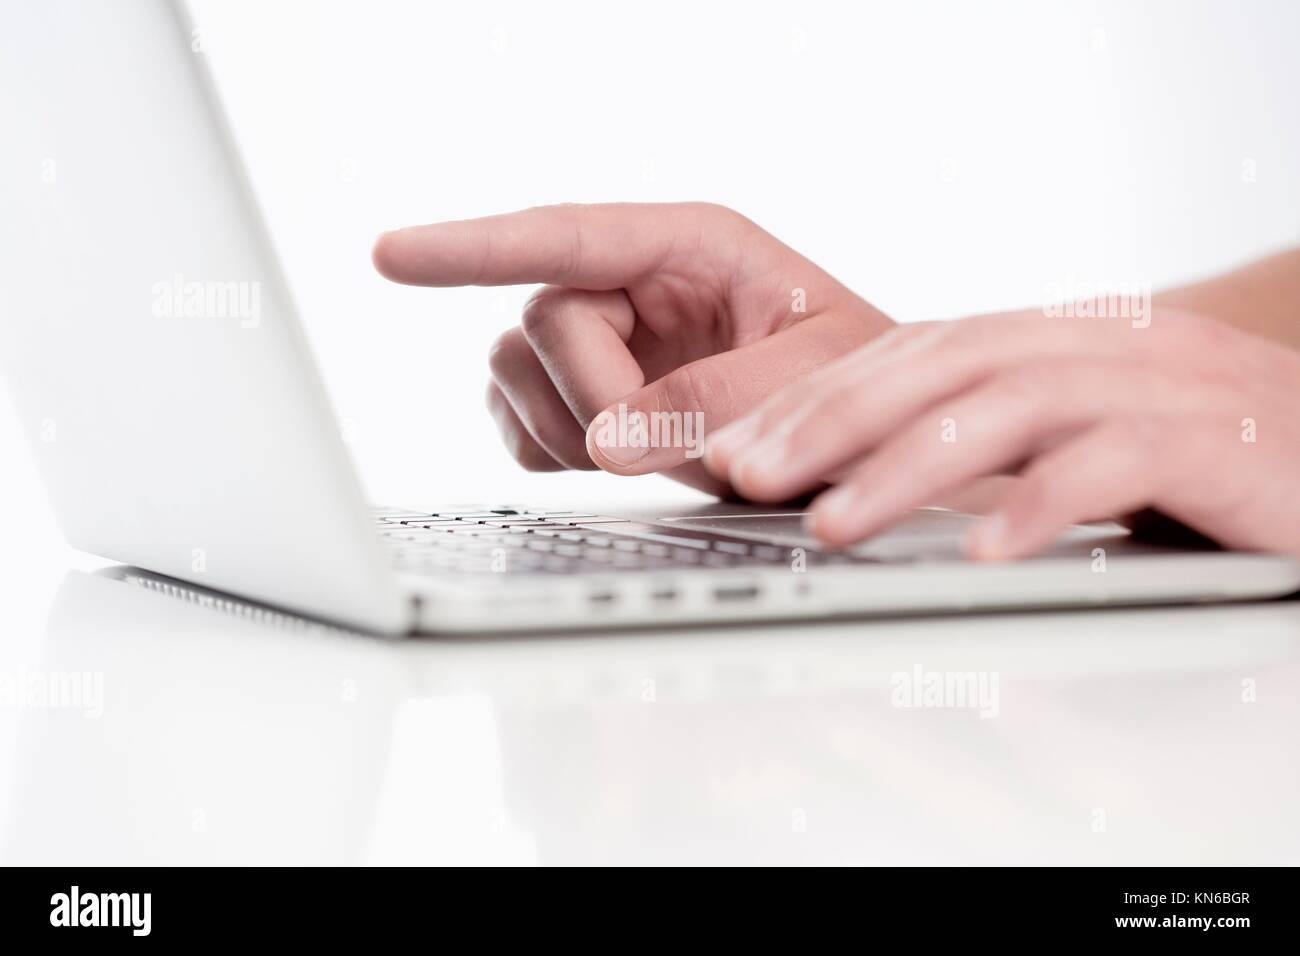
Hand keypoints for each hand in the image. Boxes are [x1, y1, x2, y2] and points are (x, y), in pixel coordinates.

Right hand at [372, 203, 892, 493]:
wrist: (864, 445)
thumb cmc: (862, 389)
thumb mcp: (812, 379)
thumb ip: (718, 398)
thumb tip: (612, 438)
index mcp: (691, 247)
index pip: (565, 233)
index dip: (474, 246)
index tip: (391, 255)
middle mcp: (635, 286)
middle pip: (542, 320)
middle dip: (594, 394)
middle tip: (662, 438)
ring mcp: (606, 345)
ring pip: (513, 372)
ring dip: (568, 427)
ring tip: (649, 449)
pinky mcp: (588, 402)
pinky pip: (516, 421)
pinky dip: (547, 451)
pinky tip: (605, 458)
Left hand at [704, 309, 1299, 557]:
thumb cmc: (1212, 460)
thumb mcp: (1085, 438)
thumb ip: (994, 444)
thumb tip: (865, 484)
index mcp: (1060, 337)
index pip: (918, 351)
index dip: (822, 395)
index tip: (743, 445)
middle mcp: (1105, 343)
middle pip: (945, 363)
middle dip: (834, 421)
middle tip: (750, 476)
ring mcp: (1167, 384)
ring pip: (1014, 406)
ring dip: (910, 466)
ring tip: (836, 525)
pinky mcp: (1228, 440)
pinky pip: (1120, 461)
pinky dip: (1045, 502)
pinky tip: (985, 552)